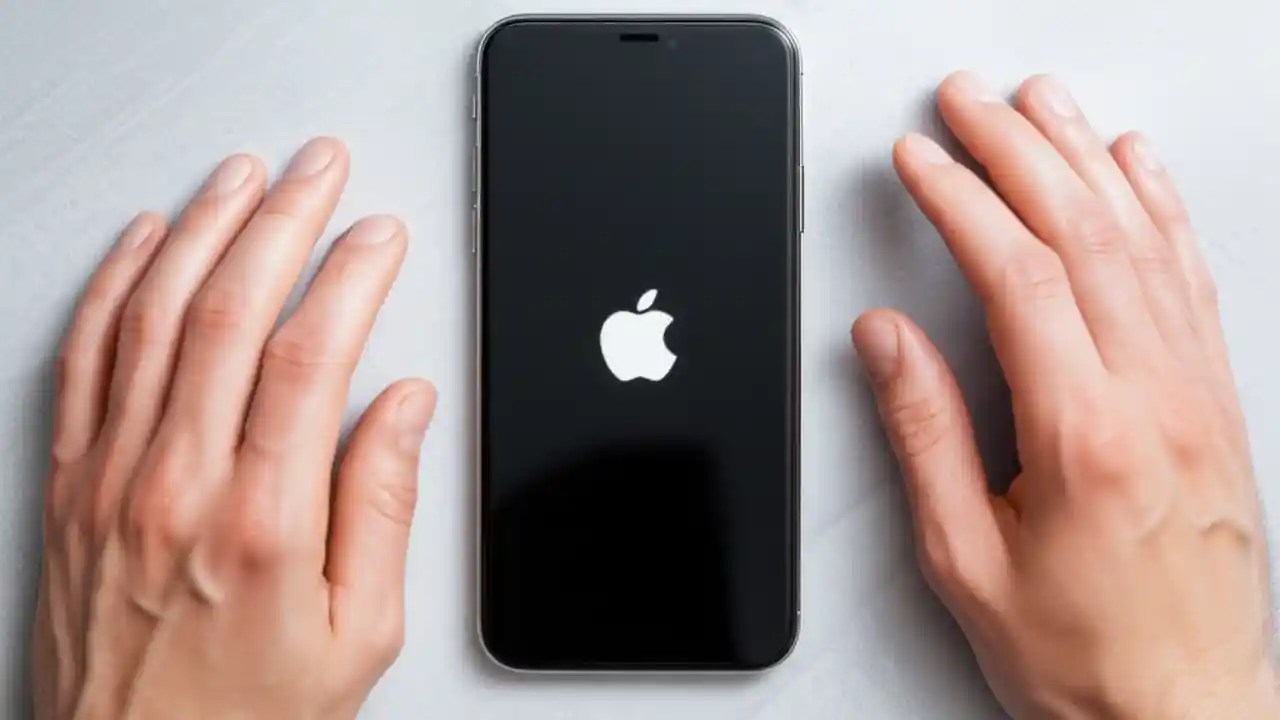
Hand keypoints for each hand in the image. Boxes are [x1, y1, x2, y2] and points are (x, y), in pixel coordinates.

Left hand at [31, 138, 433, 718]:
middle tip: (320, 169)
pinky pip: (83, 357)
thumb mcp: (362, 631)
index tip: (378, 237)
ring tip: (243, 177)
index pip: (308, 355)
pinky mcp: (69, 482)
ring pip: (154, 315)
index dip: (349, 277)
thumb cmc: (250, 711)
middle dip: (284, 220)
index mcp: (263, 521)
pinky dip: (113, 285)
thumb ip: (382, 505)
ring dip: (202, 229)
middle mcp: (177, 483)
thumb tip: (400, 406)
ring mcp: (112, 476)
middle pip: (230, 311)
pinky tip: (143, 241)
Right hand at [853, 73, 1278, 718]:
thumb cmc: (1082, 653)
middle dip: (1017, 150)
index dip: (960, 200)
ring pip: (1144, 241)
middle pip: (1084, 233)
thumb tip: (885, 341)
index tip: (921, 160)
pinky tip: (1137, 171)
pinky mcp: (1216, 403)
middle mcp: (1155, 400)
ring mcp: (1197, 395)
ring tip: (1045, 105)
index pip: (1015, 275)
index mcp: (1084, 436)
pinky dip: (1161, 210)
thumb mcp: (965, 556)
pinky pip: (1190, 281)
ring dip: (1087, 159)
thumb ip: (923, 434)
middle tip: (971, 101)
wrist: (1187, 710)